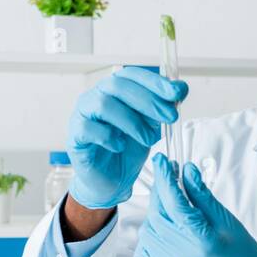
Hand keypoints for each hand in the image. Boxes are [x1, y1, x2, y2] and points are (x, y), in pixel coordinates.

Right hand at [66, 67, 187, 208]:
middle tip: (170, 116)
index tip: (178, 92)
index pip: (131, 75)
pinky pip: (88, 128)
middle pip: (117, 86)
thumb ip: (161, 108)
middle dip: (148, 100)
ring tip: (149, 139)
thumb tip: (180, 89)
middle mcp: (95, 97)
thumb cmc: (129, 150)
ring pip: (103, 104)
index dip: (155, 81)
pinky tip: (120, 146)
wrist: (112, 180)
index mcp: (114, 91)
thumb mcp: (151, 127)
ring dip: (132, 121)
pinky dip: (108, 136)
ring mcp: (82, 115)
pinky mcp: (75, 136)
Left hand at [134, 154, 256, 256]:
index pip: (174, 202)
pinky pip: (144, 253)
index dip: (165, 179)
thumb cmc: (241, 250)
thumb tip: (185, 171)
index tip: (161, 161)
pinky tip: (162, 230)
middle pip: (157, 216)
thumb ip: (201, 194)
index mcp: (203, 241)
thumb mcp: (225, 218)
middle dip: (159, 193)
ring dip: (154, 215)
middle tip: (166, 180)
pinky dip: (149, 237)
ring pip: (148, 232)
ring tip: (169, 208)